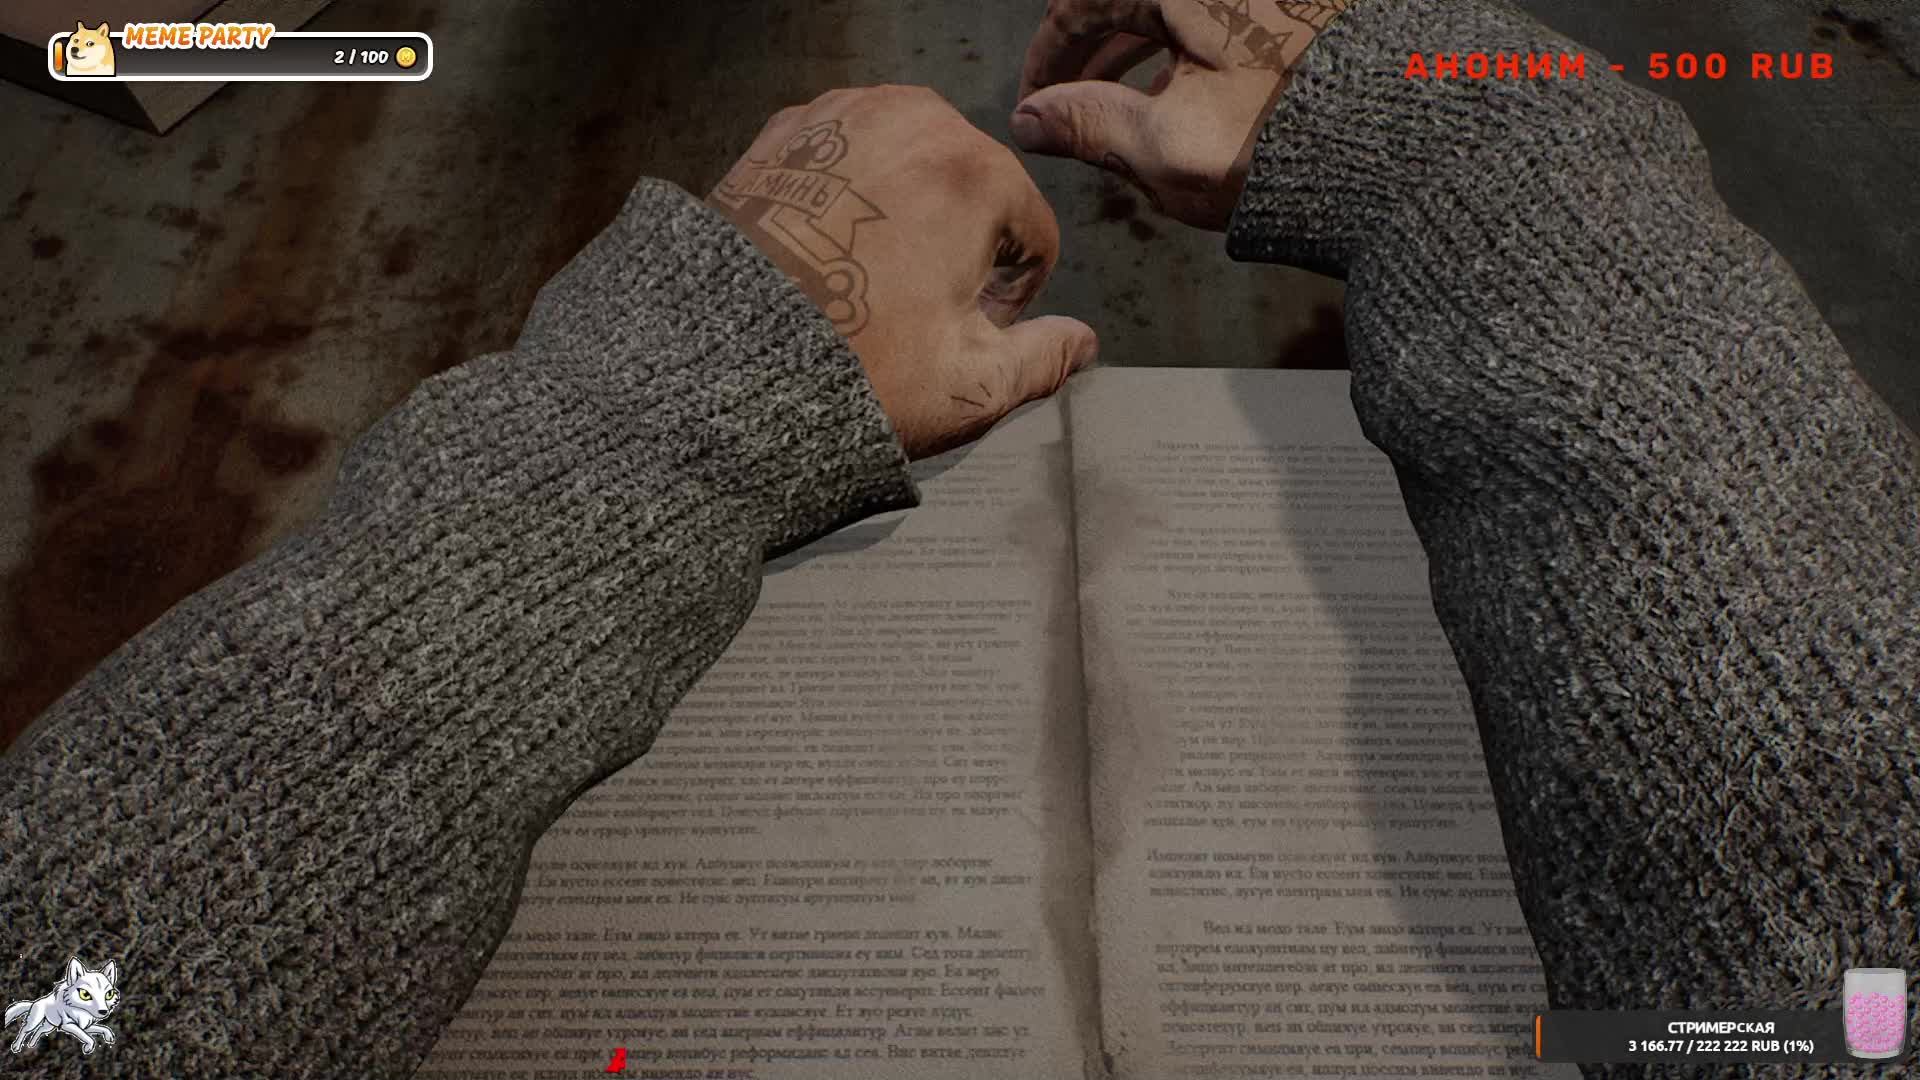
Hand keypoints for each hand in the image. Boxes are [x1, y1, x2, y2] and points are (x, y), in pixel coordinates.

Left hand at [707, 86, 1098, 459]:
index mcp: (976, 175)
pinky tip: (829, 253)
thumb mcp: (969, 386)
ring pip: (911, 164)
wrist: (720, 353)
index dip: (1016, 292)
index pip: (1035, 232)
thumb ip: (1042, 361)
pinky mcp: (789, 130)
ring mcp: (845, 117)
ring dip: (908, 213)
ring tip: (873, 281)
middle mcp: (915, 123)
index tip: (976, 328)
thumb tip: (1080, 344)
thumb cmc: (847, 368)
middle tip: (918, 310)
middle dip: (962, 244)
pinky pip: (849, 157)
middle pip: (974, 187)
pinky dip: (851, 195)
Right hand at [1011, 0, 1349, 230]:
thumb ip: (1088, 125)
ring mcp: (1270, 1)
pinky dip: (1194, 51)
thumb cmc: (1282, 146)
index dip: (1048, 54)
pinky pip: (1227, 21)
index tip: (1032, 99)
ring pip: (1182, 10)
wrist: (1399, 151)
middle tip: (1068, 106)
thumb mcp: (1164, 144)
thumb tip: (1031, 119)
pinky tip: (1191, 96)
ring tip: (1122, 108)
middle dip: (1094, 53)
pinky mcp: (1304, 15)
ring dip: (1142, 53)